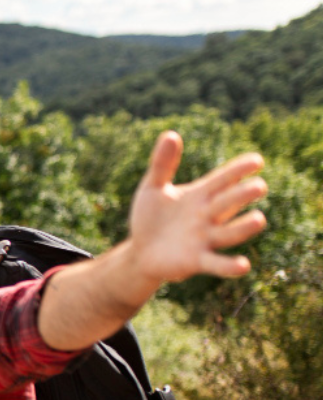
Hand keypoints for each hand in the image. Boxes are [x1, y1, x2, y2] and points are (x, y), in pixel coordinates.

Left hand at [126, 131, 267, 284]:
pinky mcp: (196, 261)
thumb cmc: (151, 217)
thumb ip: (162, 164)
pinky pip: (216, 264)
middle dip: (242, 195)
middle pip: (228, 203)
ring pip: (228, 233)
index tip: (256, 160)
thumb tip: (171, 134)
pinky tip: (243, 265)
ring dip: (243, 227)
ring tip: (259, 219)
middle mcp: (207, 216)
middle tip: (259, 186)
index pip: (222, 180)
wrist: (140, 251)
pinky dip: (228, 265)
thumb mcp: (153, 188)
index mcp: (200, 196)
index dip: (238, 170)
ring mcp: (204, 239)